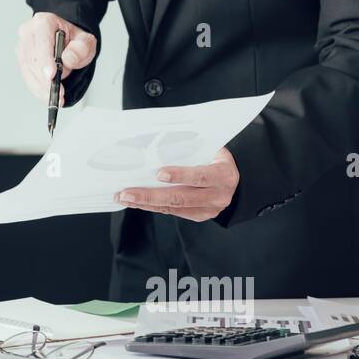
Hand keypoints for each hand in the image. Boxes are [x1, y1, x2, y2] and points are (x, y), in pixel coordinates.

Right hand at [15, 12, 97, 105]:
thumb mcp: (86, 41)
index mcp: (44, 22)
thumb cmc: (73, 40)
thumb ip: (81, 49)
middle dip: (45, 79)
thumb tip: (67, 59)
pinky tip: (46, 95)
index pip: (42, 42)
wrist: (66, 41)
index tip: (51, 75)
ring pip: (28, 70)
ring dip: (41, 87)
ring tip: (56, 96)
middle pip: (33, 58)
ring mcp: (23, 45)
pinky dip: (37, 88)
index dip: (45, 60)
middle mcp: (29, 32)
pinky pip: (26, 76)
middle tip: (59, 92)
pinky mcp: (21, 58)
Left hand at [117, 147, 239, 222]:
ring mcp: (209, 209)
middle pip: (181, 198)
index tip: (158, 173)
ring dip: (146, 203)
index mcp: (223, 174)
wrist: (234, 179)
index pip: (200, 175)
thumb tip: (157, 142)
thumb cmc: (217, 159)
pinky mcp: (200, 216)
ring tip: (124, 197)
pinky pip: (173, 212)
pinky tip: (137, 202)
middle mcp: (218, 195)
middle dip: (150, 195)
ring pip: (173, 208)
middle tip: (127, 192)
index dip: (180, 175)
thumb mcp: (212, 150)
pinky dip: (153, 206)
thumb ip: (191, 150)